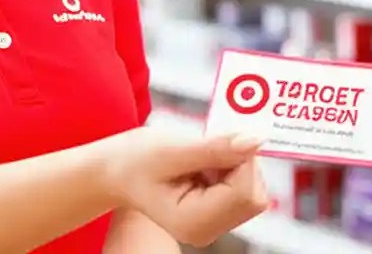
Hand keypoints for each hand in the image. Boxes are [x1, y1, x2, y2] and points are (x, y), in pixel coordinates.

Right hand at [98, 126, 268, 246]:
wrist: (116, 170)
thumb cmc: (135, 160)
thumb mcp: (172, 148)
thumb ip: (216, 147)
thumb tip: (256, 141)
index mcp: (193, 222)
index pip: (245, 192)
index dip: (240, 160)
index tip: (217, 140)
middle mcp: (206, 231)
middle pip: (254, 195)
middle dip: (238, 164)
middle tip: (205, 149)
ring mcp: (212, 225)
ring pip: (252, 190)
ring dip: (233, 165)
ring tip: (197, 159)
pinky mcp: (216, 214)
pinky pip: (243, 188)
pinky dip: (229, 169)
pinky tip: (201, 165)